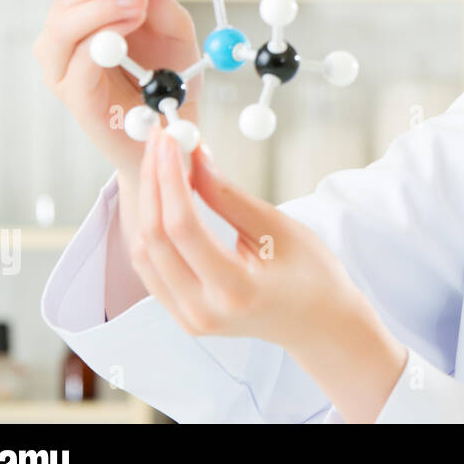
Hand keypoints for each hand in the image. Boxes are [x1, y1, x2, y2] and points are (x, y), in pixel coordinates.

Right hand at [33, 0, 200, 184]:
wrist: (176, 136)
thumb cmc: (172, 82)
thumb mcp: (176, 33)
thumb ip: (162, 2)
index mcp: (85, 18)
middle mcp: (65, 41)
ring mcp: (64, 71)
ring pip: (62, 27)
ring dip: (100, 9)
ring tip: (139, 6)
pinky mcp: (76, 98)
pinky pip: (77, 63)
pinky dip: (100, 43)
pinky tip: (125, 35)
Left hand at [131, 119, 407, 419]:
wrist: (319, 324)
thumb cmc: (313, 275)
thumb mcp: (279, 228)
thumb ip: (229, 195)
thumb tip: (195, 154)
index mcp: (234, 290)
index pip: (183, 227)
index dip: (170, 177)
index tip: (170, 139)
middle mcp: (202, 311)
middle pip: (154, 239)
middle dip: (152, 182)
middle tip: (159, 140)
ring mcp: (188, 318)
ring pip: (144, 254)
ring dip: (147, 203)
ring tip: (160, 161)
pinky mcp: (182, 315)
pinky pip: (151, 267)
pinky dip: (151, 228)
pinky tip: (162, 195)